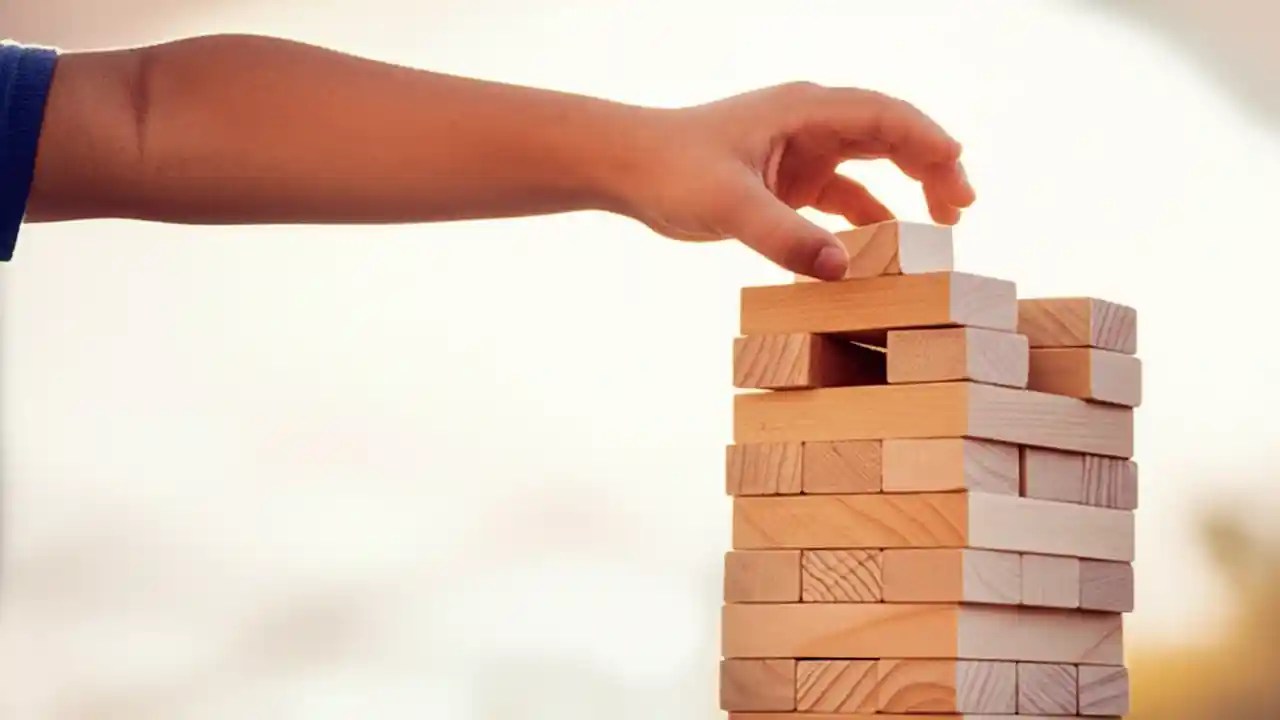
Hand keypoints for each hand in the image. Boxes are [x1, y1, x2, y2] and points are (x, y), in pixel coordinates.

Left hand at [616, 82, 974, 279]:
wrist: (626, 167)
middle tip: (962, 208)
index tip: (959, 173)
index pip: (884, 116)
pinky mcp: (784, 182)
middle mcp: (808, 124)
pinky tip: (879, 248)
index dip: (928, 141)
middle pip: (889, 136)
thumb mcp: (728, 205)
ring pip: (869, 168)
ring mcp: (798, 153)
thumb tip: (842, 271)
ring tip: (940, 227)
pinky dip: (864, 219)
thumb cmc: (671, 168)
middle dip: (931, 166)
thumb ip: (783, 237)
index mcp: (803, 110)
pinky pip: (839, 198)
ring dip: (905, 193)